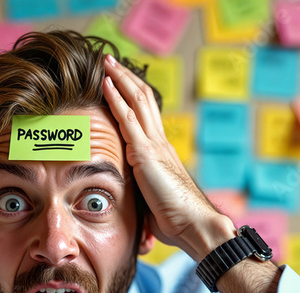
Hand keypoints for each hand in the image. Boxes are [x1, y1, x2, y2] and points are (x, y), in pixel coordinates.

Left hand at [101, 54, 235, 260]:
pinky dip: (115, 99)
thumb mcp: (152, 201)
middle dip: (127, 78)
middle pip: (144, 99)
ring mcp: (154, 145)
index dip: (133, 96)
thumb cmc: (176, 220)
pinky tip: (105, 84)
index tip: (120, 82)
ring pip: (137, 101)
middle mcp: (160, 142)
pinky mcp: (146, 153)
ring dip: (121, 79)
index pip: (147, 116)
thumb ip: (141, 192)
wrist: (194, 224)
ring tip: (107, 63)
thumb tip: (130, 203)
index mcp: (161, 152)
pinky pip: (128, 118)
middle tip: (111, 62)